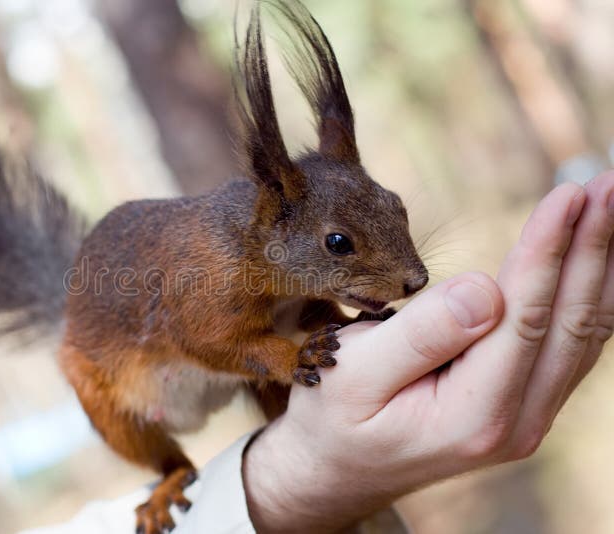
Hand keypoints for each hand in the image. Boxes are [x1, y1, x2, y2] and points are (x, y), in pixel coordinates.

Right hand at [244, 172, 613, 532]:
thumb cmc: (333, 417)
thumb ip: (419, 336)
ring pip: (584, 334)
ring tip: (612, 207)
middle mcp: (516, 424)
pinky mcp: (524, 405)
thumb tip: (487, 288)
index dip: (549, 252)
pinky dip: (589, 295)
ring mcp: (527, 418)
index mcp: (471, 417)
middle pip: (572, 325)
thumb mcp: (352, 375)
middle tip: (610, 184)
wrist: (338, 468)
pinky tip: (596, 261)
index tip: (569, 195)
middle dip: (594, 249)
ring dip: (601, 267)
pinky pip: (571, 345)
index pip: (524, 320)